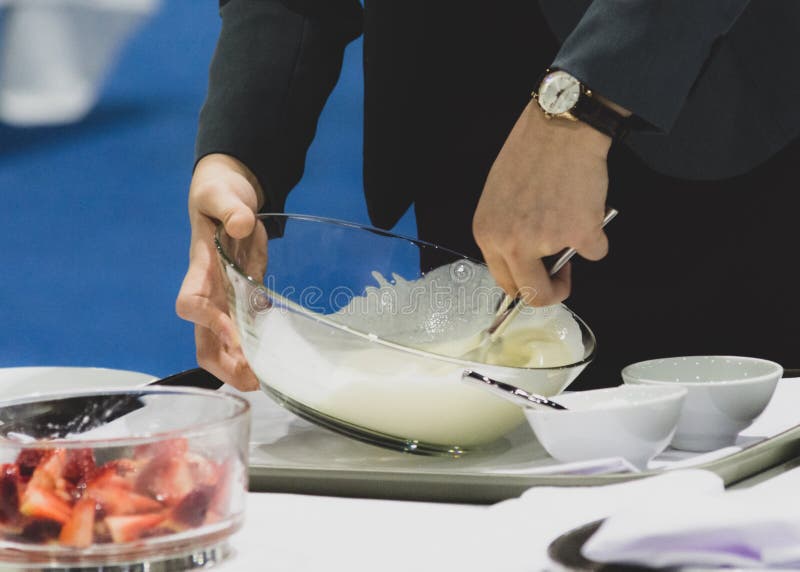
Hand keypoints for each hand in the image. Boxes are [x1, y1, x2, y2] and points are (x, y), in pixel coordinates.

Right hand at [176, 154, 264, 390]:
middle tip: (251, 378)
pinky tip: (277, 362)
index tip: (232, 332)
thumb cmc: (218, 196)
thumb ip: (230, 209)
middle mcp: (210, 292)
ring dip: (240, 365)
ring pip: (223, 344)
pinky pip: (247, 331)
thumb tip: (241, 223)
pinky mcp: (244, 299)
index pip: (190, 304)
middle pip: (203, 339)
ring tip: (266, 381)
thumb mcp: (220, 194)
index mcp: (200, 269)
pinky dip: (258, 348)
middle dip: (222, 362)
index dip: (207, 321)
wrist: (227, 198)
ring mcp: (226, 299)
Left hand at [473, 100, 612, 305]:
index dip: (526, 284)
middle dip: (551, 290)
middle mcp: (511, 243)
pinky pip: (597, 252)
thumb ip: (507, 232)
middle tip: (562, 275)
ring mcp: (545, 241)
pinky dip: (599, 236)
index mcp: (487, 234)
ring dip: (575, 250)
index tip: (538, 275)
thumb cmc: (531, 152)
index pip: (503, 282)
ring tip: (573, 215)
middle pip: (532, 294)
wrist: (561, 127)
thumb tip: (524, 258)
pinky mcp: (580, 234)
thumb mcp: (499, 199)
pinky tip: (590, 208)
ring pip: (567, 271)